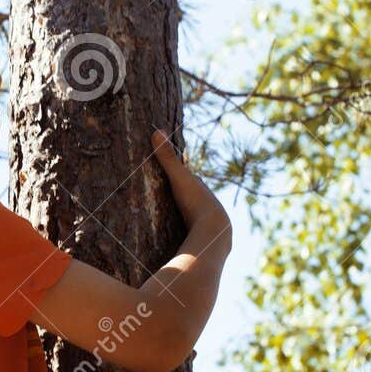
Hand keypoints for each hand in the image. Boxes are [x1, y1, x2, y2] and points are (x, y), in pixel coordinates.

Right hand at [151, 127, 231, 244]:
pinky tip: (183, 240)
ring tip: (176, 222)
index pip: (192, 181)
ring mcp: (209, 223)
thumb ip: (168, 158)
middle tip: (173, 198)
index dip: (182, 178)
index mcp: (203, 190)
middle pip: (195, 199)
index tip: (174, 175)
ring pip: (197, 218)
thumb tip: (157, 131)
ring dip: (188, 218)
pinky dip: (190, 233)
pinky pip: (196, 234)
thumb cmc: (196, 202)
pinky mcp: (207, 240)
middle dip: (186, 198)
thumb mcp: (179, 178)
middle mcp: (209, 205)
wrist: (214, 231)